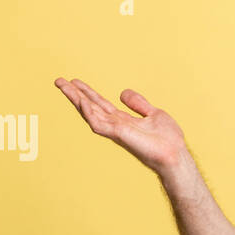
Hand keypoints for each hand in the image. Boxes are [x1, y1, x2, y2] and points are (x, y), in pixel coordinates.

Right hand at [55, 77, 187, 175]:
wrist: (175, 155)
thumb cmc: (168, 140)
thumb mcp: (154, 114)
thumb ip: (138, 104)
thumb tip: (122, 93)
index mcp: (123, 120)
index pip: (101, 104)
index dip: (88, 92)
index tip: (75, 81)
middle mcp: (116, 125)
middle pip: (90, 107)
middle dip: (75, 94)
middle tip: (59, 80)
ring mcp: (115, 131)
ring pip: (89, 113)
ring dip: (76, 99)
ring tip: (63, 85)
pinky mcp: (118, 135)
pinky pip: (98, 123)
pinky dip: (89, 111)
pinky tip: (81, 100)